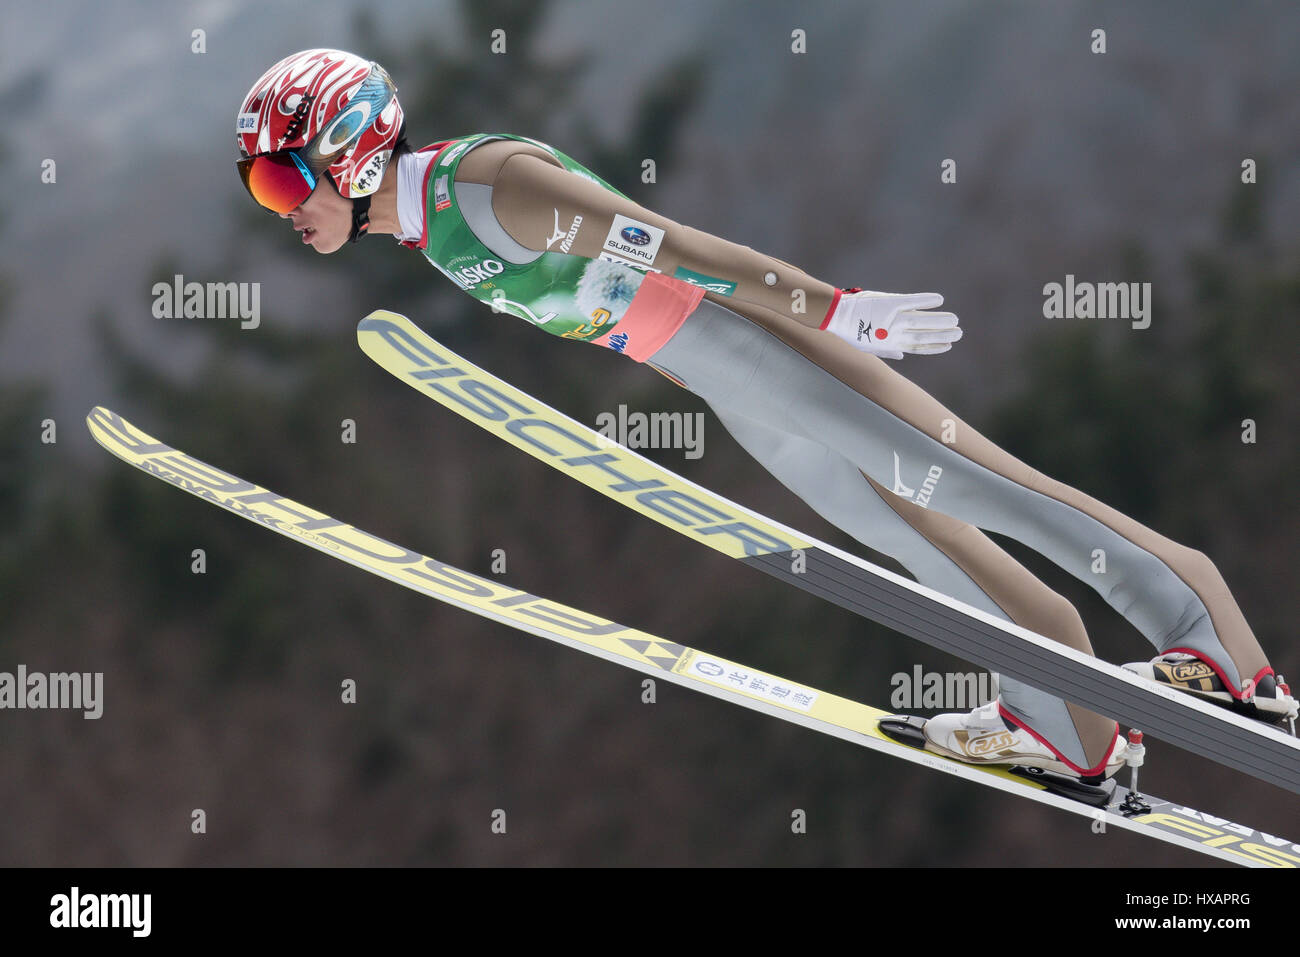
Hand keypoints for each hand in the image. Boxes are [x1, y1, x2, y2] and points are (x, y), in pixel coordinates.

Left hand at [823, 288, 961, 358]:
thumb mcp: (867, 346)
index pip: (917, 347)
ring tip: (955, 320)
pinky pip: (912, 301)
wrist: (836, 315)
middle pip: (924, 335)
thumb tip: (902, 356)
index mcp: (890, 344)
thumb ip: (887, 351)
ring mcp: (892, 318)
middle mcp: (894, 333)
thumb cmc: (850, 330)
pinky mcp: (889, 303)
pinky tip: (939, 299)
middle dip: (943, 335)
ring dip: (940, 321)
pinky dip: (926, 300)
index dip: (934, 346)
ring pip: (922, 321)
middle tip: (959, 333)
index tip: (948, 345)